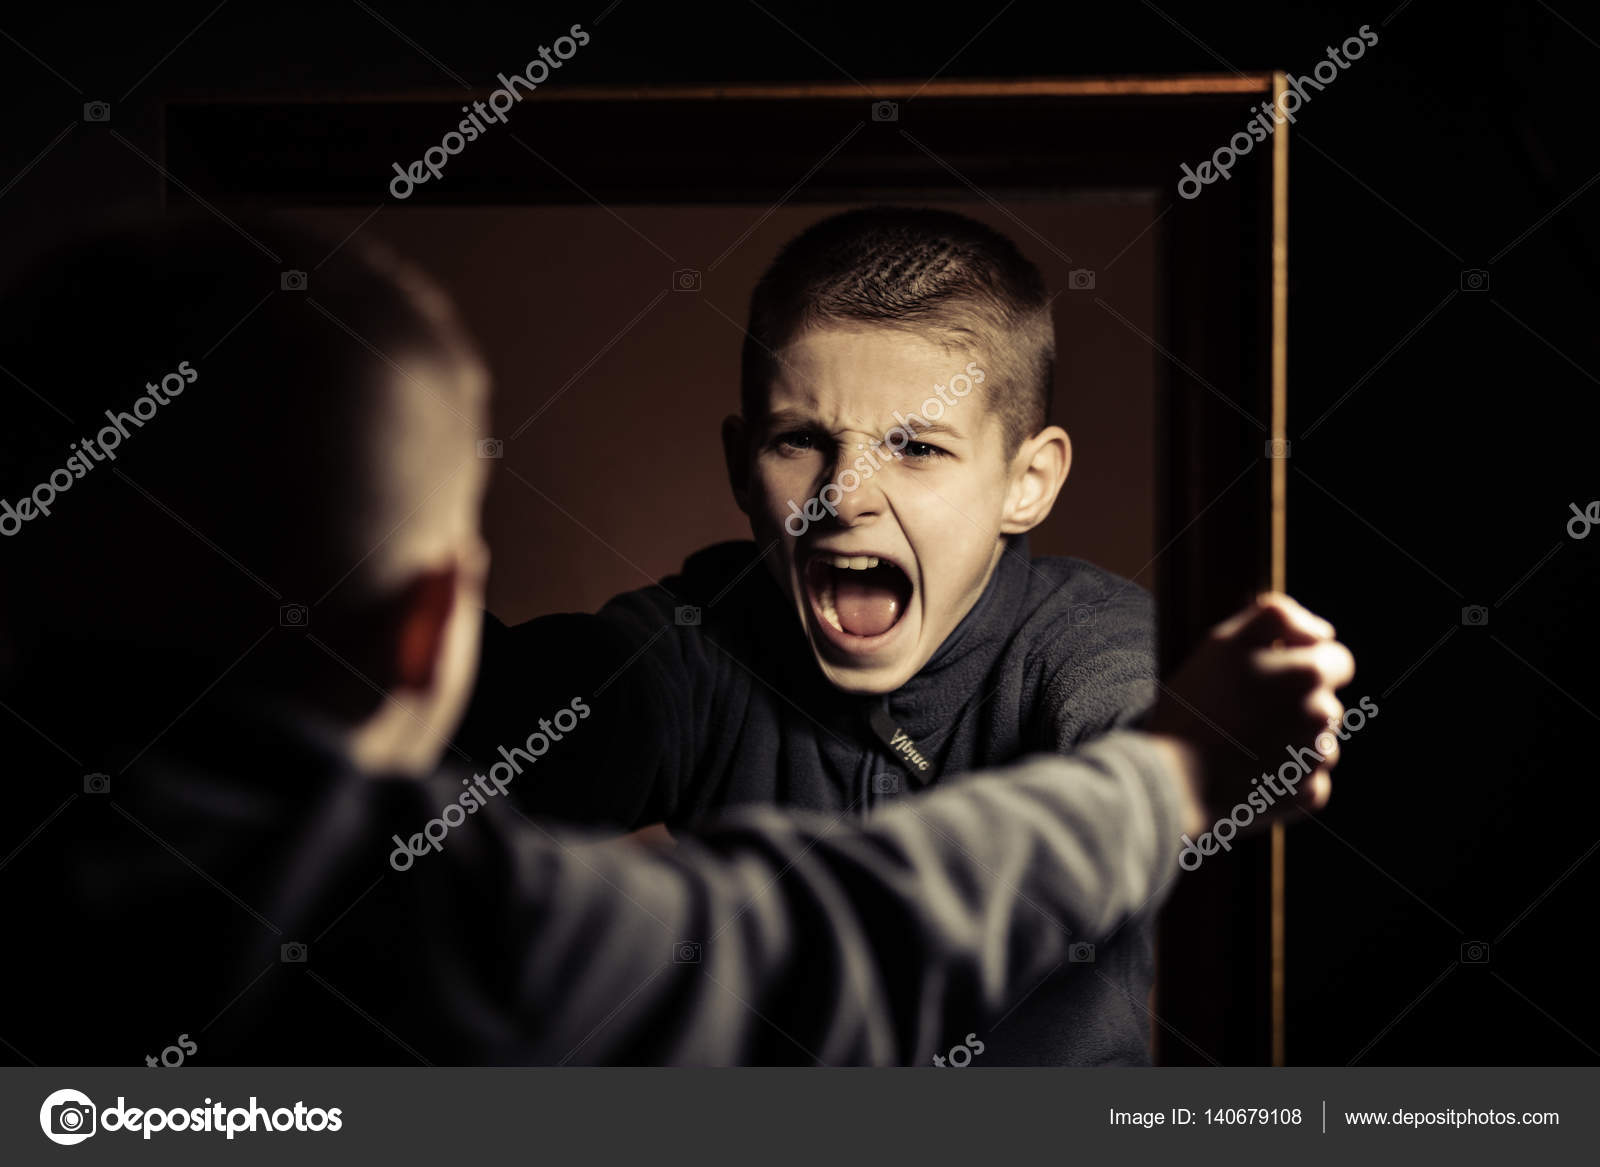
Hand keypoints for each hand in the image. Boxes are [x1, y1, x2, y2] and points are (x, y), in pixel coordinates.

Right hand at [1142, 593, 1354, 837]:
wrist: (1173, 779)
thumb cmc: (1193, 707)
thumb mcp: (1222, 642)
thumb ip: (1276, 617)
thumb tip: (1322, 632)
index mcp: (1309, 672)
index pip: (1337, 659)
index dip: (1307, 663)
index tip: (1273, 674)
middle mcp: (1323, 713)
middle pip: (1325, 702)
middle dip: (1297, 704)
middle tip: (1248, 713)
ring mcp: (1316, 757)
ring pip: (1318, 742)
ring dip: (1292, 742)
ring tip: (1244, 745)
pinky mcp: (1307, 795)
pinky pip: (1309, 781)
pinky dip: (1288, 780)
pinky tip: (1252, 775)